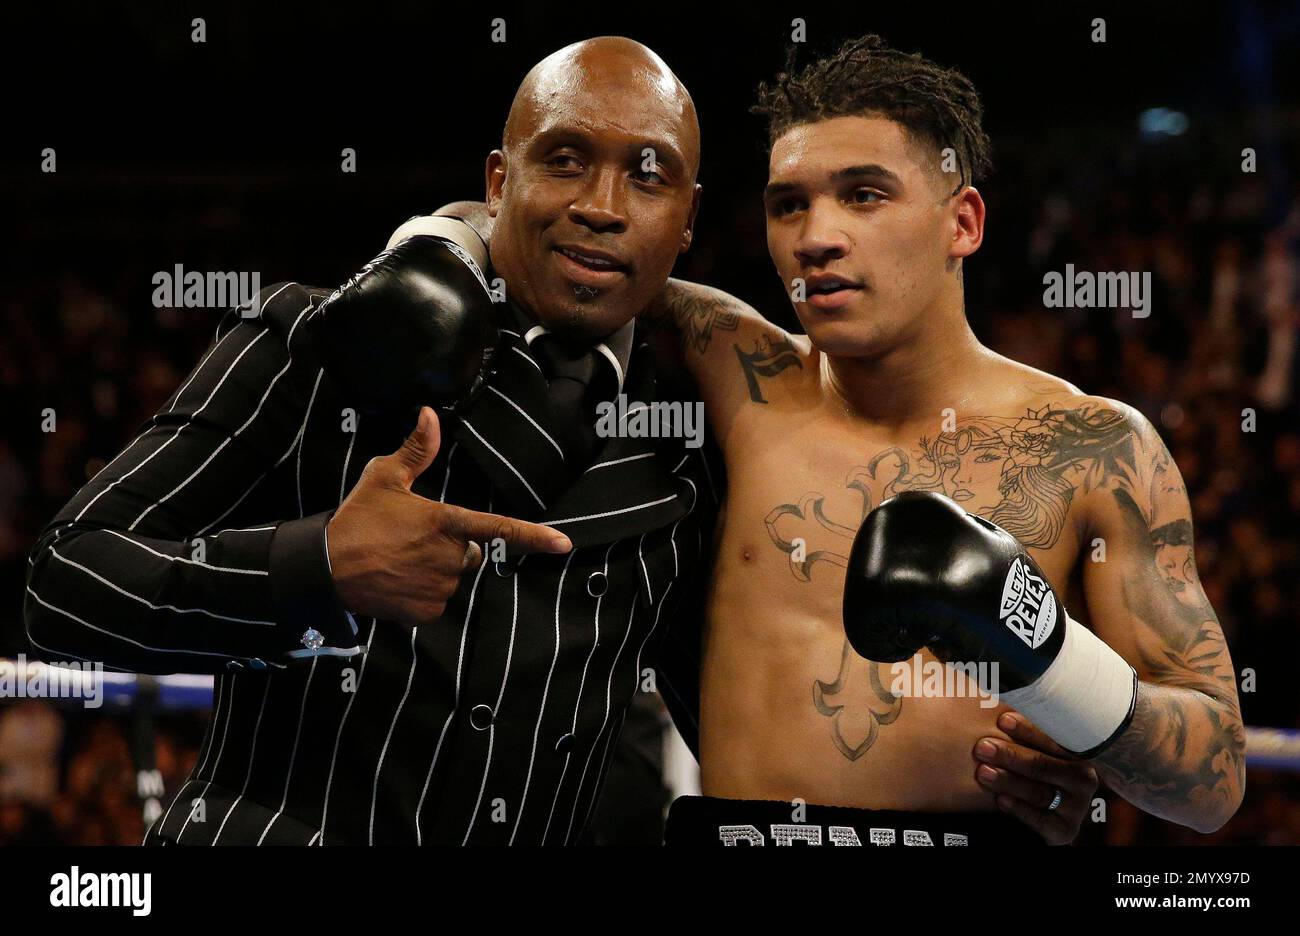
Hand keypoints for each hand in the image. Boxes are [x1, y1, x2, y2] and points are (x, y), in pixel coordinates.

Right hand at [326, 406, 571, 624]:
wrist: (325, 569)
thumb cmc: (357, 519)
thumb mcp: (384, 477)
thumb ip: (417, 450)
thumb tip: (430, 414)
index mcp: (446, 522)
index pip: (499, 529)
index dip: (534, 537)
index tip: (563, 545)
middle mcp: (449, 557)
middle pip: (469, 553)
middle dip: (451, 547)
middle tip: (412, 539)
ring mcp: (439, 587)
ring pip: (452, 578)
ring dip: (435, 570)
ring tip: (398, 559)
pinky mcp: (426, 612)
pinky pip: (436, 601)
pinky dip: (421, 593)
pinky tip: (396, 581)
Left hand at [974, 711, 1099, 844]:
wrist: (1044, 820)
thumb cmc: (1031, 772)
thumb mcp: (1032, 750)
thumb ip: (1020, 731)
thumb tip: (993, 696)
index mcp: (1076, 753)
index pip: (1054, 739)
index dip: (1028, 729)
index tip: (1003, 720)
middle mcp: (1083, 779)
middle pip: (1045, 765)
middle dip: (1011, 755)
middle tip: (982, 747)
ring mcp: (1076, 807)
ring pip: (1040, 792)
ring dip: (1009, 781)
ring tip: (983, 771)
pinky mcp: (1065, 831)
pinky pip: (1041, 820)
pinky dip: (1019, 809)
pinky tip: (1000, 800)